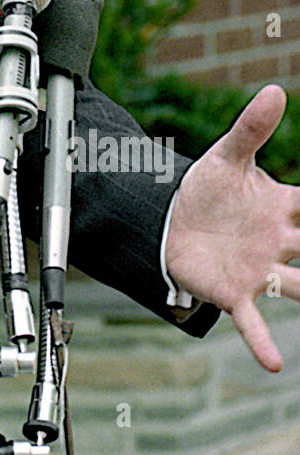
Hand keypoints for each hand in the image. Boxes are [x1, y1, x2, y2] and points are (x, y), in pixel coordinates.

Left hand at [165, 84, 299, 371]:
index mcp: (284, 208)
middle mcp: (281, 242)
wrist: (170, 220)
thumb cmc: (206, 189)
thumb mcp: (227, 157)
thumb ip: (251, 128)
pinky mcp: (235, 292)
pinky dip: (263, 342)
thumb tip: (273, 89)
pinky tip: (274, 364)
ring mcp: (261, 270)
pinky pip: (253, 322)